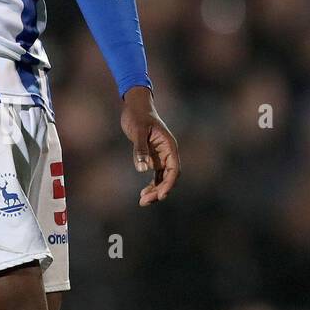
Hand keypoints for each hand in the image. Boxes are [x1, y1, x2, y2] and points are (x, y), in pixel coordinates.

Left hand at [120, 86, 180, 206]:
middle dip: (159, 190)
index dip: (169, 183)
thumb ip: (140, 149)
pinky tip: (142, 194)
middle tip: (144, 201)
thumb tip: (142, 169)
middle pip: (169, 177)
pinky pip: (156, 176)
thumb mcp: (138, 131)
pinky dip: (151, 185)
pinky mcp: (153, 158)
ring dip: (155, 190)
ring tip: (142, 201)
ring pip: (162, 179)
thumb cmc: (138, 116)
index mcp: (169, 146)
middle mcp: (168, 153)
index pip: (174, 169)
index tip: (161, 195)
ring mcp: (161, 157)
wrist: (135, 107)